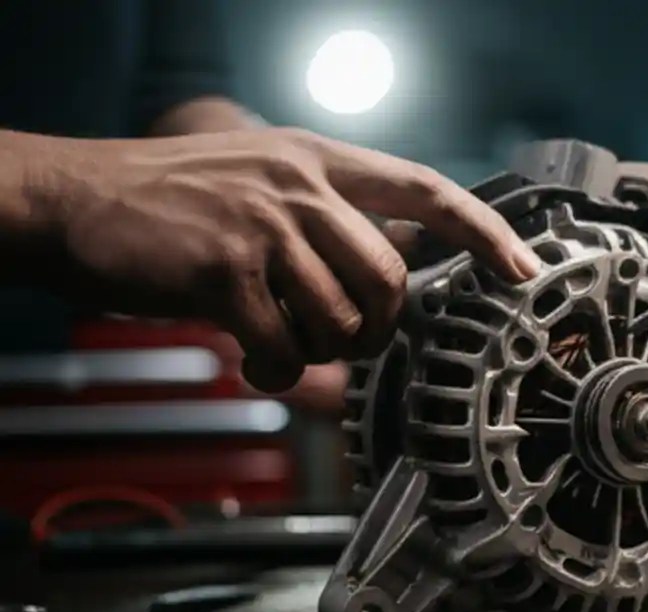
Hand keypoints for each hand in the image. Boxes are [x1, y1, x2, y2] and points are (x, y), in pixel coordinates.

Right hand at [49, 128, 541, 391]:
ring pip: (343, 317)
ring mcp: (264, 224)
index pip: (425, 189)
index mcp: (320, 160)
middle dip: (378, 326)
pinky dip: (277, 367)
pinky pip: (287, 346)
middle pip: (391, 277)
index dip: (483, 230)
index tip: (521, 266)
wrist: (77, 201)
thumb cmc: (175, 202)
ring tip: (282, 340)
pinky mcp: (226, 270)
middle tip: (345, 338)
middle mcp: (301, 184)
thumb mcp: (266, 183)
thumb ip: (330, 221)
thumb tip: (395, 276)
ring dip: (320, 349)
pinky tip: (253, 355)